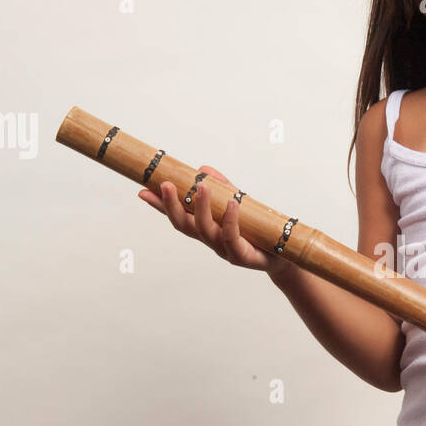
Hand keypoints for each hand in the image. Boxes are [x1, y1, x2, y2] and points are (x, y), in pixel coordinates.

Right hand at [137, 165, 278, 272]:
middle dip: (172, 205)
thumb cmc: (257, 231)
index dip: (159, 206)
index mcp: (205, 228)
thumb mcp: (238, 204)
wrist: (282, 257)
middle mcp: (210, 240)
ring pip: (205, 230)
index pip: (177, 216)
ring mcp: (224, 249)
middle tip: (166, 184)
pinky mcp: (242, 256)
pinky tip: (230, 203)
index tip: (142, 191)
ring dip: (200, 207)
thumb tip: (204, 168)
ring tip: (200, 186)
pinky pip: (232, 237)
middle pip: (184, 225)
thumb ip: (222, 188)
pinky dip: (230, 219)